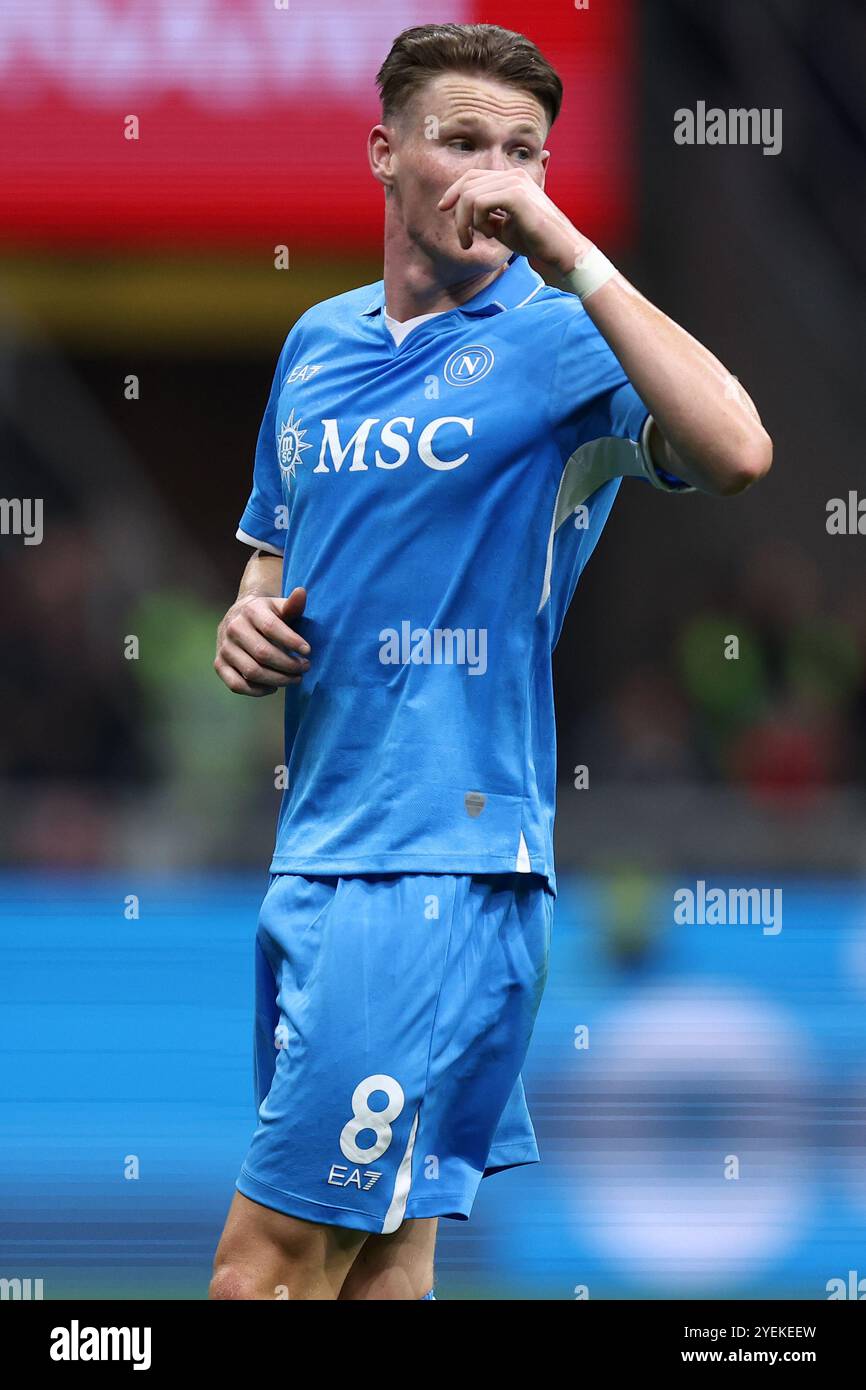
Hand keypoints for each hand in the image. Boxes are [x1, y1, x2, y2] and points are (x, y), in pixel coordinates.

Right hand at [214, 585, 309, 696]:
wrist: (240, 616)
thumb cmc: (268, 614)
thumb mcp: (280, 607)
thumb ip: (293, 604)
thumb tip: (301, 592)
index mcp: (251, 610)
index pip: (272, 628)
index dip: (292, 642)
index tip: (308, 652)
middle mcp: (233, 628)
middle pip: (263, 653)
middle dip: (289, 665)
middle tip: (305, 668)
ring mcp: (224, 647)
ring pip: (252, 671)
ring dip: (278, 680)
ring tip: (295, 679)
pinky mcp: (219, 664)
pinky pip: (236, 684)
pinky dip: (257, 691)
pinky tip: (273, 687)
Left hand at [437, 168, 591, 280]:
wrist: (561, 251)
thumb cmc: (534, 241)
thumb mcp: (503, 226)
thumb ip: (485, 215)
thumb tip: (463, 210)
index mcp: (511, 178)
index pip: (472, 177)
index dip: (453, 191)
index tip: (443, 209)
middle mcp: (513, 175)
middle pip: (467, 183)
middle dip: (458, 213)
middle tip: (464, 240)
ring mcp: (515, 182)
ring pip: (470, 195)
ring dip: (465, 223)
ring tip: (475, 241)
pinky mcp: (516, 195)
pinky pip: (479, 203)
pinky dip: (478, 222)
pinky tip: (491, 235)